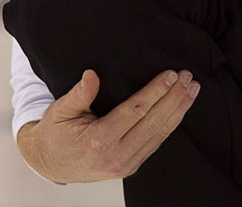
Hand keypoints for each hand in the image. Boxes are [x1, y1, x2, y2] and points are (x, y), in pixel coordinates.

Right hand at [16, 68, 199, 183]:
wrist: (49, 163)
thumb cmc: (55, 134)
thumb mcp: (60, 111)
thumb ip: (78, 94)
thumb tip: (92, 75)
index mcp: (98, 141)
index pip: (136, 111)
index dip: (155, 92)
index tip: (170, 75)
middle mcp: (116, 156)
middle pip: (153, 123)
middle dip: (174, 98)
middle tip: (188, 78)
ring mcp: (126, 165)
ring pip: (159, 134)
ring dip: (178, 110)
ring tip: (192, 90)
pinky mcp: (131, 166)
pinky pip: (155, 143)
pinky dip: (170, 124)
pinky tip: (180, 109)